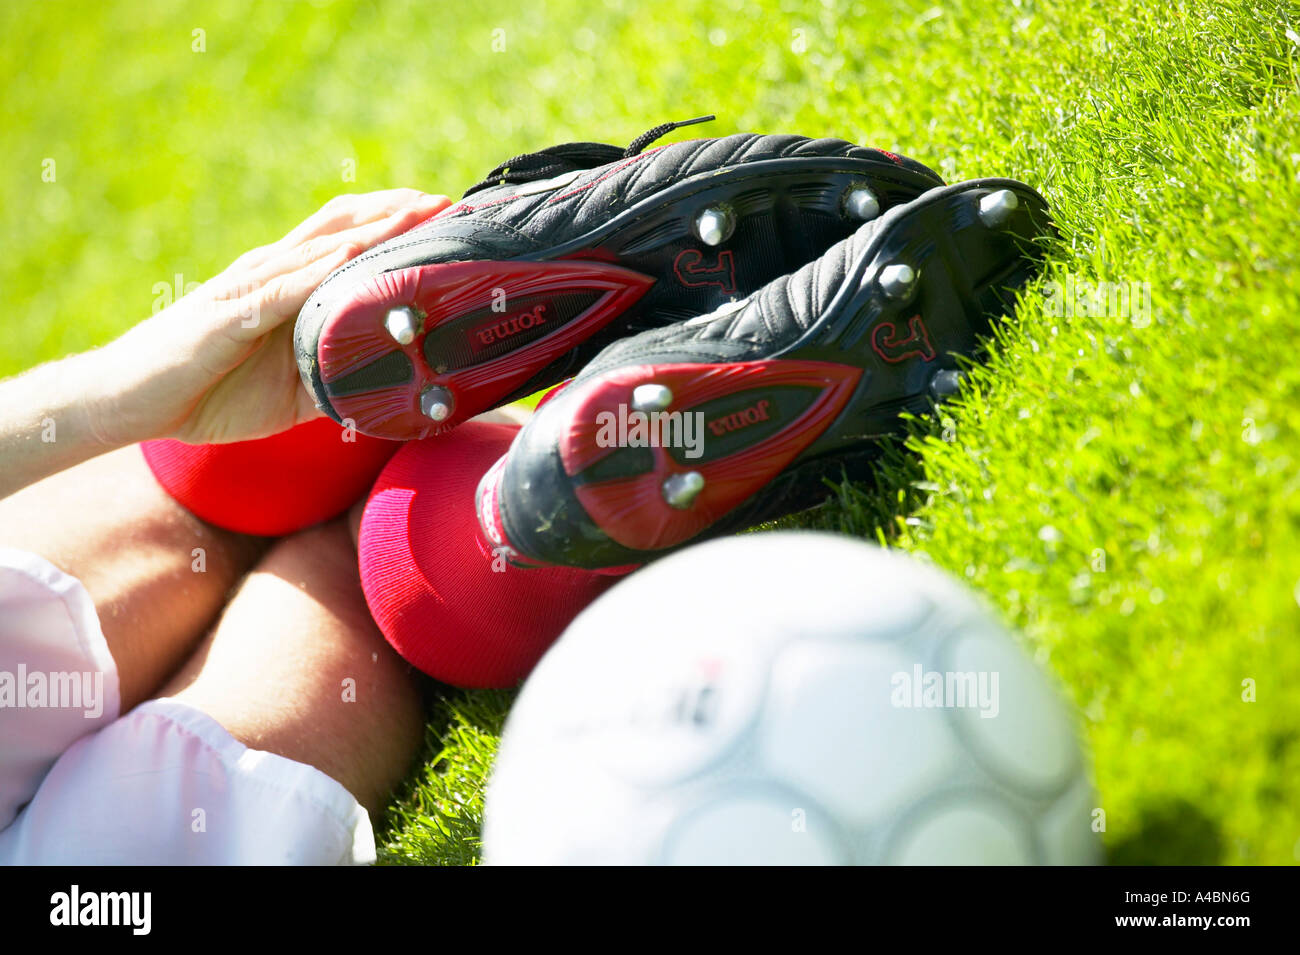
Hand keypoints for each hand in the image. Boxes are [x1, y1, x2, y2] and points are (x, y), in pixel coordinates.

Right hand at [92, 189, 449, 444]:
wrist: (133, 401)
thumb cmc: (209, 392)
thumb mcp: (291, 392)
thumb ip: (335, 382)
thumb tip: (385, 395)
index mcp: (286, 285)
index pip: (345, 237)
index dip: (393, 224)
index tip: (442, 220)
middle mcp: (270, 274)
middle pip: (340, 226)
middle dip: (394, 213)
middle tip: (445, 205)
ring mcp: (249, 289)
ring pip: (319, 248)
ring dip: (370, 231)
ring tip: (415, 217)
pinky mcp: (229, 316)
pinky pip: (281, 289)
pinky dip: (319, 271)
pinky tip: (353, 258)